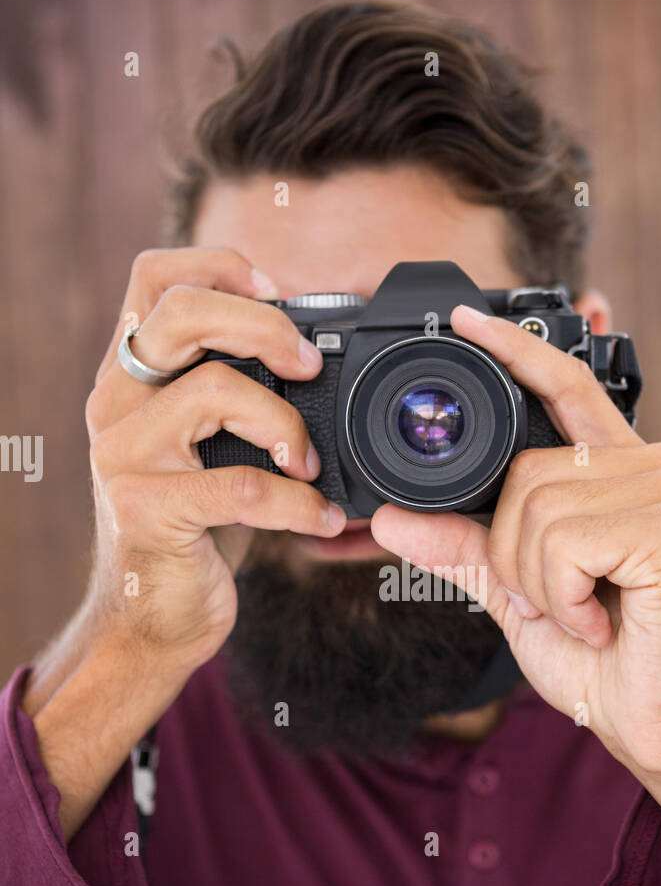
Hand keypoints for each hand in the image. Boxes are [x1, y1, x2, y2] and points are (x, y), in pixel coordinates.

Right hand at [85, 246, 345, 670]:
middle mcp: (114, 405)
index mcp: (130, 377)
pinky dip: (296, 501)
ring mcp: (122, 456)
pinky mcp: (145, 510)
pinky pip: (240, 485)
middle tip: (309, 364)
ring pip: (214, 391)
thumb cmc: (197, 528)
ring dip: (286, 424)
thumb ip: (237, 393)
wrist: (155, 618)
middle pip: (182, 313)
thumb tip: (318, 351)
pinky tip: (319, 517)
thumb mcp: (211, 448)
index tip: (280, 293)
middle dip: (264, 326)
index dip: (221, 267)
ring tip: (311, 464)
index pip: (154, 277)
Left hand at [371, 304, 660, 827]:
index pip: (564, 387)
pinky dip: (562, 595)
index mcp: (622, 471)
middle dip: (513, 551)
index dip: (515, 352)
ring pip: (536, 507)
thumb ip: (463, 549)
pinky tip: (602, 621)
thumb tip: (386, 517)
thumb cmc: (607, 661)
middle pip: (525, 469)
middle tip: (558, 599)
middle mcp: (657, 464)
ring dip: (537, 580)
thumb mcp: (519, 595)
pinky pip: (563, 541)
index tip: (462, 320)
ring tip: (585, 611)